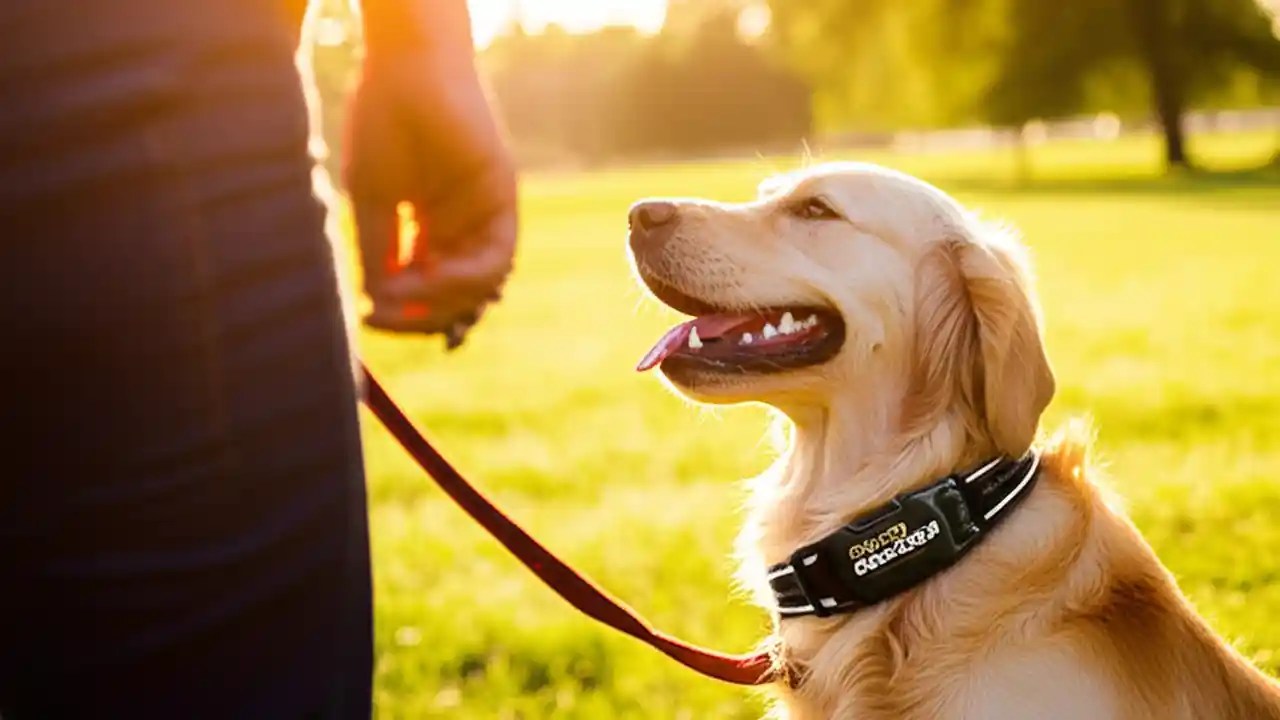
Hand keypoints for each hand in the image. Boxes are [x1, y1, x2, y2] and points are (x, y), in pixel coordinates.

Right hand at [343, 48, 516, 344]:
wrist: (402, 71)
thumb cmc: (381, 127)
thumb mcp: (373, 204)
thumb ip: (380, 255)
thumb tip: (380, 308)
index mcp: (427, 229)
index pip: (425, 291)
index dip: (404, 313)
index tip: (370, 320)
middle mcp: (460, 226)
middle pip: (455, 296)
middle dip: (422, 315)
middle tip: (386, 317)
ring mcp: (483, 214)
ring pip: (480, 286)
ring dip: (444, 300)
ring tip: (406, 294)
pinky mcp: (502, 199)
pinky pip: (496, 257)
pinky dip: (467, 277)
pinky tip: (434, 276)